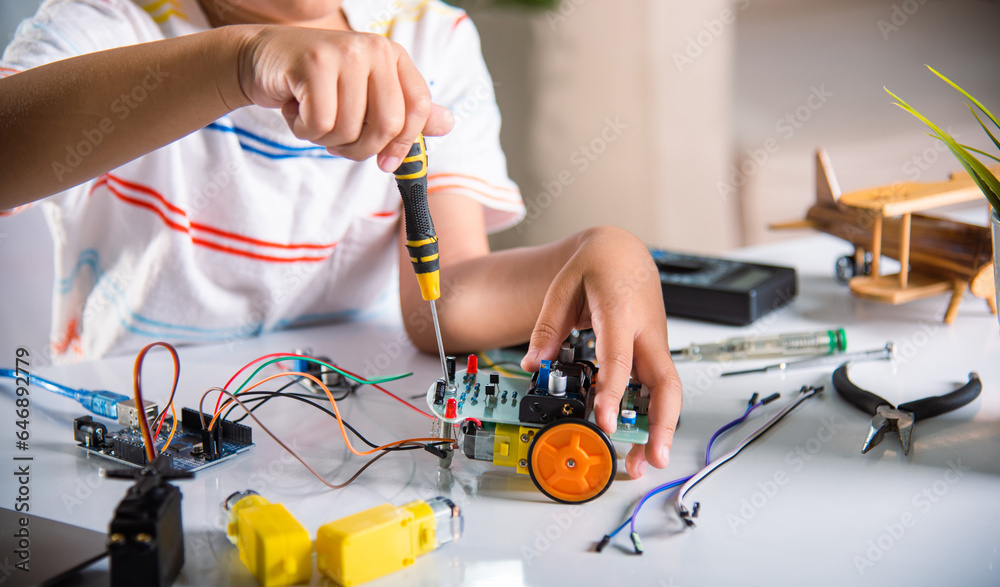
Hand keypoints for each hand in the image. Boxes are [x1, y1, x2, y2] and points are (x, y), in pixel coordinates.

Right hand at [236, 25, 453, 170]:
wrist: (262, 61)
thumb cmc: (317, 86)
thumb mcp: (364, 97)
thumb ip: (404, 111)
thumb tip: (448, 124)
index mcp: (393, 57)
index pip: (419, 107)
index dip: (404, 143)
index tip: (386, 164)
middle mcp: (374, 49)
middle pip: (388, 124)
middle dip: (362, 148)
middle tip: (339, 143)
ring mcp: (345, 52)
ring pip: (351, 128)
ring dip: (327, 139)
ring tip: (313, 118)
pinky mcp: (313, 63)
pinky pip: (321, 124)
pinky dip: (304, 130)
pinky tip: (296, 109)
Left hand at [520, 226, 681, 478]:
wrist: (623, 252)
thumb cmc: (597, 266)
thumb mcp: (562, 287)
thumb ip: (547, 327)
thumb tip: (534, 365)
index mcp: (621, 311)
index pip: (619, 358)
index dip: (614, 392)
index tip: (608, 422)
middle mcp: (646, 332)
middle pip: (665, 382)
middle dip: (663, 423)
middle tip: (654, 458)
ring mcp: (654, 344)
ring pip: (667, 390)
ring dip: (661, 427)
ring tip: (645, 461)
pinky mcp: (654, 353)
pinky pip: (658, 387)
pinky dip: (653, 415)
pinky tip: (641, 438)